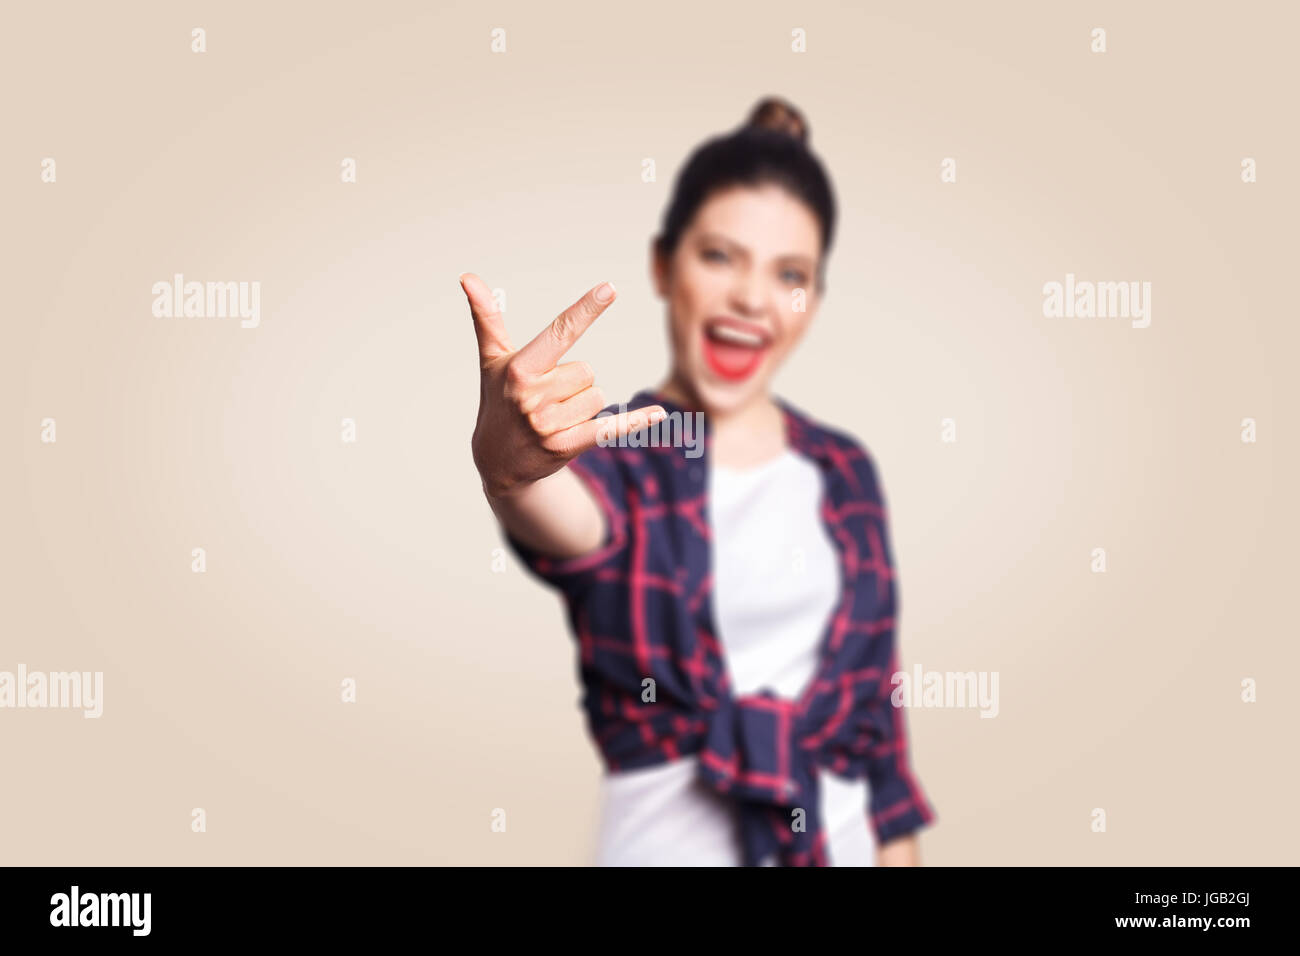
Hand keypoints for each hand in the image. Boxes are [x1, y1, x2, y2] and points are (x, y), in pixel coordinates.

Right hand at [461, 273, 664, 499]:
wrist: (497, 461)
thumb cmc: (498, 399)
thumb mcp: (492, 360)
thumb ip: (487, 318)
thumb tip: (468, 276)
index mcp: (520, 369)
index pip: (560, 332)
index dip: (585, 309)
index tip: (609, 288)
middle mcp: (533, 396)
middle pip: (587, 371)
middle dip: (573, 382)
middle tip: (546, 398)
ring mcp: (549, 425)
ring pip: (598, 397)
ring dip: (583, 405)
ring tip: (554, 418)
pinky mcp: (566, 447)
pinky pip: (611, 427)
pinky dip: (635, 422)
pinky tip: (659, 414)